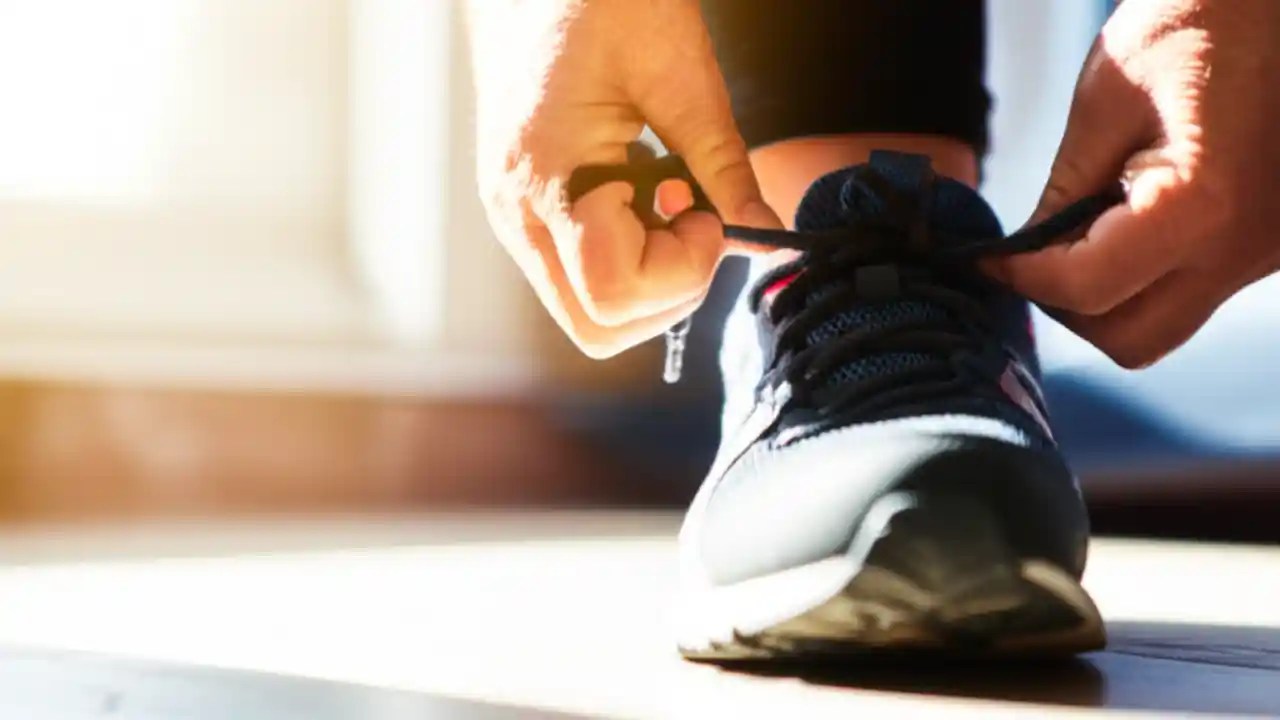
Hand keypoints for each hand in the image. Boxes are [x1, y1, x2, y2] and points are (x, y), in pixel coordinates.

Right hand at [466, 0, 780, 357]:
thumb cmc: (605, 0)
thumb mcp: (683, 77)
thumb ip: (724, 167)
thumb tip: (766, 236)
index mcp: (546, 179)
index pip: (613, 292)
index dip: (680, 268)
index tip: (704, 210)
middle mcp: (517, 215)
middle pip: (598, 327)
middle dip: (668, 291)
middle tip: (697, 220)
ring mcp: (515, 217)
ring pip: (589, 312)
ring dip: (650, 279)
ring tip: (670, 201)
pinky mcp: (527, 210)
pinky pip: (581, 273)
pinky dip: (630, 256)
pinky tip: (644, 194)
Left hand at [988, 0, 1279, 368]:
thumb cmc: (1198, 24)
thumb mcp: (1106, 101)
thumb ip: (1064, 191)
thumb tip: (1025, 254)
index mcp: (1199, 206)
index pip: (1086, 290)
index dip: (1023, 277)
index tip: (992, 257)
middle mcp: (1243, 248)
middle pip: (1130, 340)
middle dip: (1068, 307)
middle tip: (1035, 257)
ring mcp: (1265, 255)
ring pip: (1164, 326)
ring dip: (1109, 298)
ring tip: (1085, 230)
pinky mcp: (1269, 247)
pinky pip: (1193, 292)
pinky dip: (1148, 277)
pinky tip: (1129, 221)